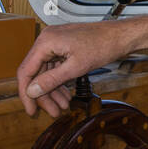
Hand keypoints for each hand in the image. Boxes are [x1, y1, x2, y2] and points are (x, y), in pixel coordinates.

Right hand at [16, 21, 131, 117]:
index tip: (31, 110)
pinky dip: (59, 82)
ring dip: (53, 91)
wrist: (121, 36)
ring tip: (62, 107)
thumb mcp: (76, 67)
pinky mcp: (64, 47)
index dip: (26, 93)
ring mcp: (55, 43)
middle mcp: (47, 40)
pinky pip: (56, 67)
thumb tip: (32, 91)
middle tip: (52, 112)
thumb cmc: (103, 45)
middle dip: (44, 95)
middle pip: (36, 73)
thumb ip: (52, 80)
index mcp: (46, 42)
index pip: (26, 71)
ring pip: (46, 72)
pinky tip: (66, 96)